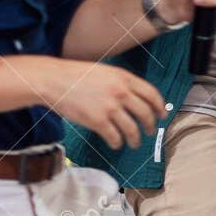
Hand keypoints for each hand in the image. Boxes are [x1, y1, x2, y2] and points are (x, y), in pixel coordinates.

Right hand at [33, 58, 165, 150]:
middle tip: (151, 131)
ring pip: (133, 129)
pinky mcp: (98, 121)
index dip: (159, 107)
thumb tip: (135, 96)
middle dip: (151, 125)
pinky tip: (116, 144)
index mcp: (124, 78)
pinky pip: (115, 137)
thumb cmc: (75, 75)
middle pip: (146, 113)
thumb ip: (121, 82)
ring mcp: (110, 107)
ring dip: (136, 139)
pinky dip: (118, 143)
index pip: (151, 94)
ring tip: (134, 143)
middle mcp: (121, 92)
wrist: (53, 80)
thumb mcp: (105, 71)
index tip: (162, 115)